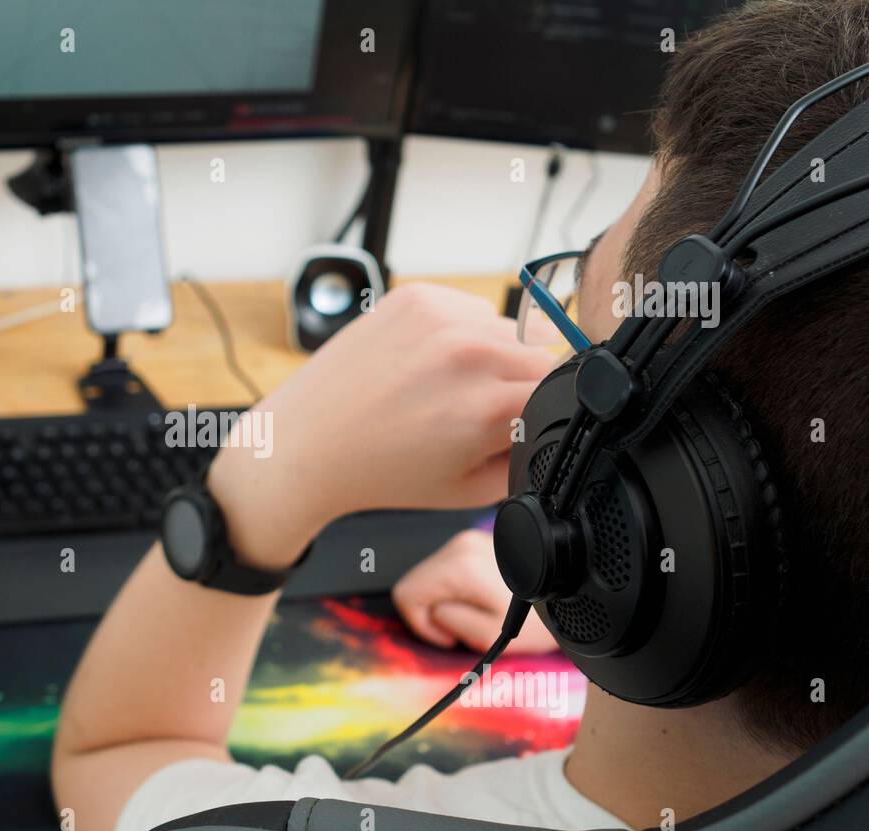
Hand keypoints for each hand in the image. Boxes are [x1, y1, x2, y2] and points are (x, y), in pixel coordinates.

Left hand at [208, 283, 556, 568]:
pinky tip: (427, 365)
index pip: (564, 390)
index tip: (521, 424)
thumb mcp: (471, 490)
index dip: (549, 411)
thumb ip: (529, 460)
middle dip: (519, 383)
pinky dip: (461, 332)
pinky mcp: (416, 297)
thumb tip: (559, 430)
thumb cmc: (381, 471)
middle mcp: (470, 352)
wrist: (309, 444)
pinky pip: (470, 308)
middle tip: (476, 412)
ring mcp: (441, 318)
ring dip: (492, 354)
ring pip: (507, 327)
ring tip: (446, 388)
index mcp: (491, 405)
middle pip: (541, 355)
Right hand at [392, 529, 556, 654]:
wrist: (568, 594)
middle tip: (465, 625)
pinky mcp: (476, 543)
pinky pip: (446, 570)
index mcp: (459, 566)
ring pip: (429, 577)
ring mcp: (468, 540)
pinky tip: (482, 598)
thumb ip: (449, 622)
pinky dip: (455, 589)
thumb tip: (434, 611)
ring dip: (446, 600)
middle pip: (416, 583)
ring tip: (478, 611)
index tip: (448, 635)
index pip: (406, 594)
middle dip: (433, 611)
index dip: (420, 623)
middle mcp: (459, 545)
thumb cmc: (537, 618)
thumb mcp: (487, 635)